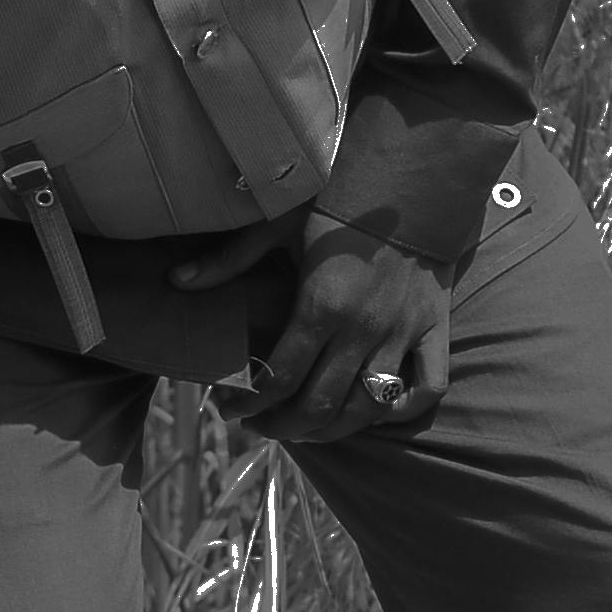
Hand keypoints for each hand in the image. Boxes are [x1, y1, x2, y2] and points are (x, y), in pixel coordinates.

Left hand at [174, 214, 450, 436]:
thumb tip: (176, 281)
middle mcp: (362, 329)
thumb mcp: (279, 225)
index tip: (229, 410)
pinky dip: (403, 409)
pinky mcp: (435, 330)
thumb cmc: (340, 200)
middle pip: (318, 405)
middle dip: (281, 427)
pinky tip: (374, 411)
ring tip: (304, 429)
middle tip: (259, 426)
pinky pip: (428, 388)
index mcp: (321, 305)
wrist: (412, 181)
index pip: (279, 379)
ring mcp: (402, 334)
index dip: (248, 405)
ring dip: (331, 430)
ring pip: (367, 409)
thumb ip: (228, 259)